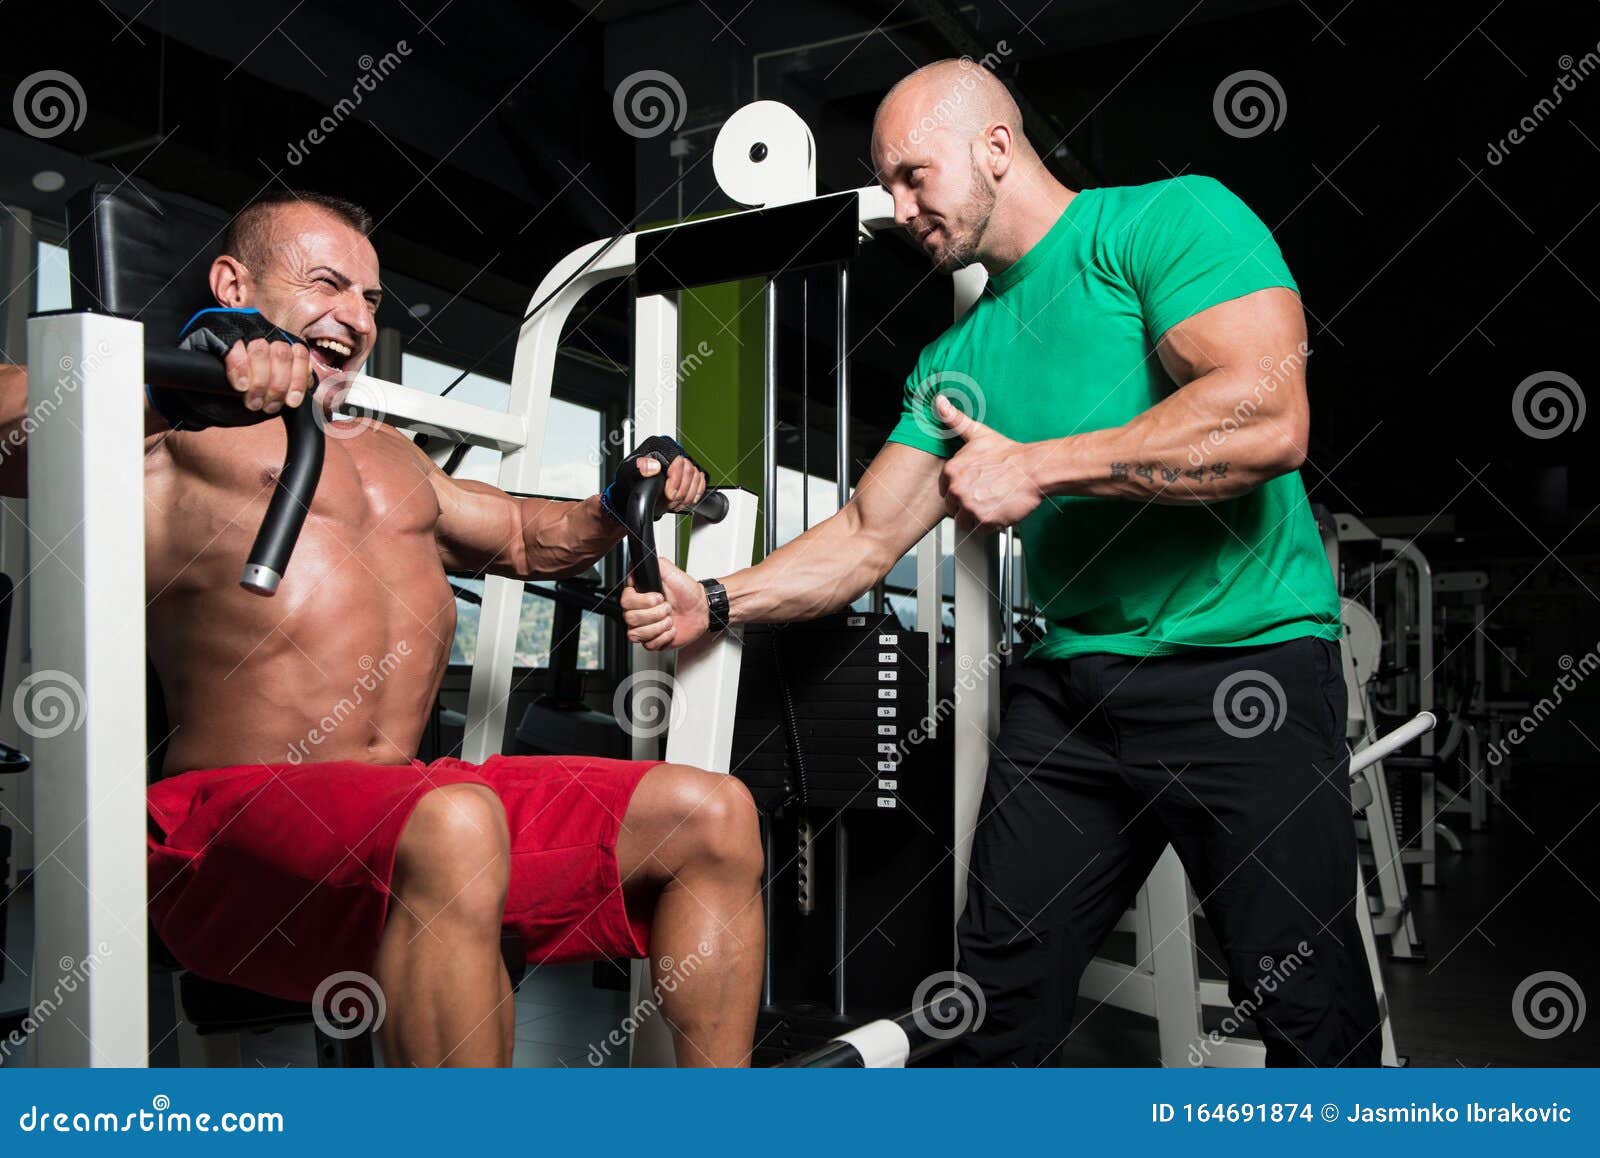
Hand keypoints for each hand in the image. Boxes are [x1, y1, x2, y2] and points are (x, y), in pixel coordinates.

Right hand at [162, 308, 315, 430]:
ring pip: (260, 349)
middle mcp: (258, 328)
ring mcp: (235, 325)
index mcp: (275, 339)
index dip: (298, 378)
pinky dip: (240, 369)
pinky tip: (240, 386)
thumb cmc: (230, 392)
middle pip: (281, 352)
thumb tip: (310, 387)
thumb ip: (287, 384)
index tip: (291, 402)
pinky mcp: (212, 329)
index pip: (298, 352)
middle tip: (266, 405)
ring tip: (251, 401)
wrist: (191, 393)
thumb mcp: (265, 389)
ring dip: (260, 382)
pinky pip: (233, 346)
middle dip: (277, 385)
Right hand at [621, 557, 709, 651]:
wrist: (701, 609)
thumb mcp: (671, 571)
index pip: (625, 601)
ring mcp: (645, 627)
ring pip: (636, 634)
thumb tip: (638, 565)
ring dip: (658, 626)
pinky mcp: (653, 640)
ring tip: (669, 619)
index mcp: (639, 595)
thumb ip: (654, 564)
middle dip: (654, 613)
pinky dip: (663, 637)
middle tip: (667, 608)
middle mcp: (639, 612)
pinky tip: (671, 629)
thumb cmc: (687, 592)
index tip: (658, 597)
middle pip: (630, 618)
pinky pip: (649, 645)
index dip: (642, 601)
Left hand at [636, 453, 707, 512]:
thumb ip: (641, 467)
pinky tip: (689, 499)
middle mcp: (672, 453)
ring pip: (696, 475)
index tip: (670, 494)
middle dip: (682, 490)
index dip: (676, 481)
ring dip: (688, 493)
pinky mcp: (687, 472)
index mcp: (659, 448)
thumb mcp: (631, 471)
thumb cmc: (632, 476)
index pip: (677, 462)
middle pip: (689, 470)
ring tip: (677, 503)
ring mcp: (681, 462)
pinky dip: (697, 491)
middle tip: (672, 501)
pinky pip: (700, 478)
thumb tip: (654, 466)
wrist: (633, 485)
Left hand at [936, 395, 1045, 531]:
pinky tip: (998, 511)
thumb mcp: (979, 433)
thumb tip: (939, 403)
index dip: (960, 490)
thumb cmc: (1010, 454)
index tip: (973, 486)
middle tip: (985, 495)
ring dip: (976, 517)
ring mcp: (970, 506)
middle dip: (967, 505)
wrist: (1034, 469)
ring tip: (992, 504)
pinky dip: (989, 525)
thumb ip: (956, 420)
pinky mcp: (984, 521)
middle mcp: (957, 489)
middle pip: (953, 508)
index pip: (945, 491)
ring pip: (964, 521)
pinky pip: (979, 531)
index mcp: (952, 471)